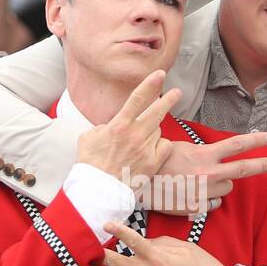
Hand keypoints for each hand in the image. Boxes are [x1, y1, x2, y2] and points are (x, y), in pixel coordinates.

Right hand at [76, 70, 179, 184]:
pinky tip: (152, 150)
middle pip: (157, 111)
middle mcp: (135, 135)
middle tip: (177, 92)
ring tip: (140, 142)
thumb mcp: (88, 138)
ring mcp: (146, 149)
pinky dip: (161, 146)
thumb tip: (109, 126)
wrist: (98, 191)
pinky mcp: (153, 163)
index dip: (150, 84)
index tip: (159, 74)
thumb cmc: (91, 165)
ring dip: (153, 131)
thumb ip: (102, 127)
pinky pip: (165, 146)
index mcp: (119, 125)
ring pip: (158, 130)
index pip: (138, 98)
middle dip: (169, 99)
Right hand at [151, 132, 266, 215]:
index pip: (237, 145)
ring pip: (226, 188)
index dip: (256, 141)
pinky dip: (208, 200)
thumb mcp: (177, 147)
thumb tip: (212, 152)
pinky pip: (214, 204)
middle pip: (244, 168)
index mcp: (204, 155)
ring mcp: (206, 193)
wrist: (139, 187)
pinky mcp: (199, 209)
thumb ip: (199, 150)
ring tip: (198, 181)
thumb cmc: (156, 164)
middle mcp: (209, 174)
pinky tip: (192, 194)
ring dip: (220, 184)